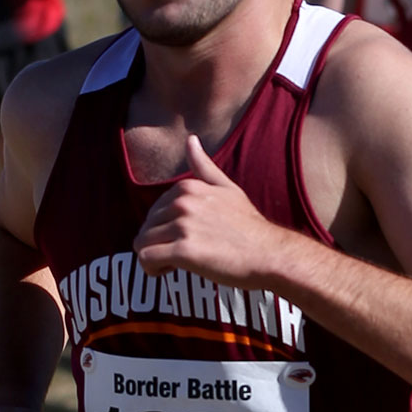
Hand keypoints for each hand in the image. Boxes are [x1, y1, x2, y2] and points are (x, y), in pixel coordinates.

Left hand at [133, 135, 285, 288]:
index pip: (155, 211)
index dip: (166, 228)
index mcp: (188, 188)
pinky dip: (152, 268)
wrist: (269, 254)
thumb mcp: (228, 189)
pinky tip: (170, 270)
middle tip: (180, 254)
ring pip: (142, 243)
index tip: (183, 238)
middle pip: (146, 227)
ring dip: (153, 257)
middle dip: (159, 243)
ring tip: (175, 263)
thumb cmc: (250, 226)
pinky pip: (146, 259)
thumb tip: (190, 140)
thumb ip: (204, 167)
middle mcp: (182, 203)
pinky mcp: (184, 251)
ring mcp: (183, 226)